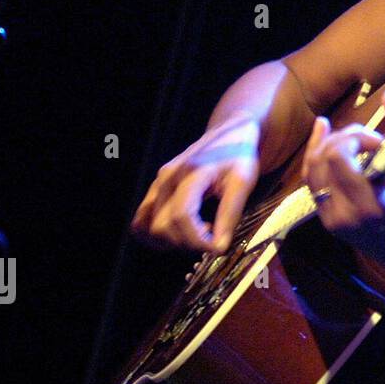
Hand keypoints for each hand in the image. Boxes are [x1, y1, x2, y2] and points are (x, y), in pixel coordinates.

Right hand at [131, 113, 261, 252]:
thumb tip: (220, 247)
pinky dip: (156, 234)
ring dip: (170, 240)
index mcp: (190, 173)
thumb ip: (230, 213)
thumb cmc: (238, 155)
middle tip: (211, 239)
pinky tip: (182, 231)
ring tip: (198, 233)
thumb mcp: (243, 181)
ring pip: (146, 226)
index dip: (197, 240)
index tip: (216, 248)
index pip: (182, 216)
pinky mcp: (155, 189)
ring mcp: (158, 183)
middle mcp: (167, 178)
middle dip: (187, 242)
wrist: (229, 134)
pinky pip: (141, 220)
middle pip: (162, 226)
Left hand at [302, 89, 384, 260]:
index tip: (379, 140)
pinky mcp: (329, 222)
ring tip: (335, 128)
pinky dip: (317, 160)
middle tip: (366, 136)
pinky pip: (313, 184)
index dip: (354, 136)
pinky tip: (324, 135)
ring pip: (311, 171)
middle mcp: (344, 215)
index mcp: (369, 204)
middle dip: (341, 138)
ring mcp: (333, 221)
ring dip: (324, 146)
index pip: (339, 156)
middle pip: (321, 160)